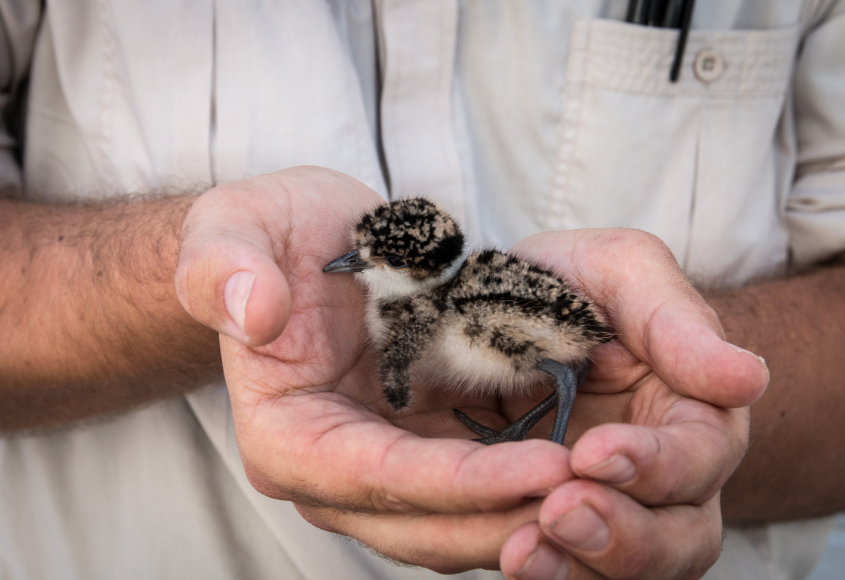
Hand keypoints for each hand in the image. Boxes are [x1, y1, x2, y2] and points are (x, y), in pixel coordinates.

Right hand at [175, 166, 577, 571]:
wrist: (301, 244)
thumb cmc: (268, 235)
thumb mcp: (235, 226)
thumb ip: (225, 266)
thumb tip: (254, 311)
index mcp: (285, 435)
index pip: (376, 479)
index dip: (461, 483)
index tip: (546, 467)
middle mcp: (331, 472)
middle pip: (425, 523)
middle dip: (510, 515)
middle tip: (601, 494)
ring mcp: (378, 466)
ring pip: (458, 521)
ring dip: (528, 514)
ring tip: (610, 492)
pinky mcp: (419, 448)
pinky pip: (478, 487)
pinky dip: (526, 487)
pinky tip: (586, 470)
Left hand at [494, 230, 768, 578]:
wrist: (489, 308)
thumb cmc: (567, 285)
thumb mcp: (616, 273)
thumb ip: (674, 320)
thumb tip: (747, 379)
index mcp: (689, 412)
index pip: (700, 456)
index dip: (656, 464)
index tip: (594, 452)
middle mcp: (658, 475)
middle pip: (679, 539)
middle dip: (626, 537)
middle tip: (561, 512)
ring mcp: (604, 504)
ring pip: (619, 569)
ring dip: (575, 568)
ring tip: (522, 553)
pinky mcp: (544, 519)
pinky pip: (560, 564)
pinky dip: (540, 567)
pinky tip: (510, 554)